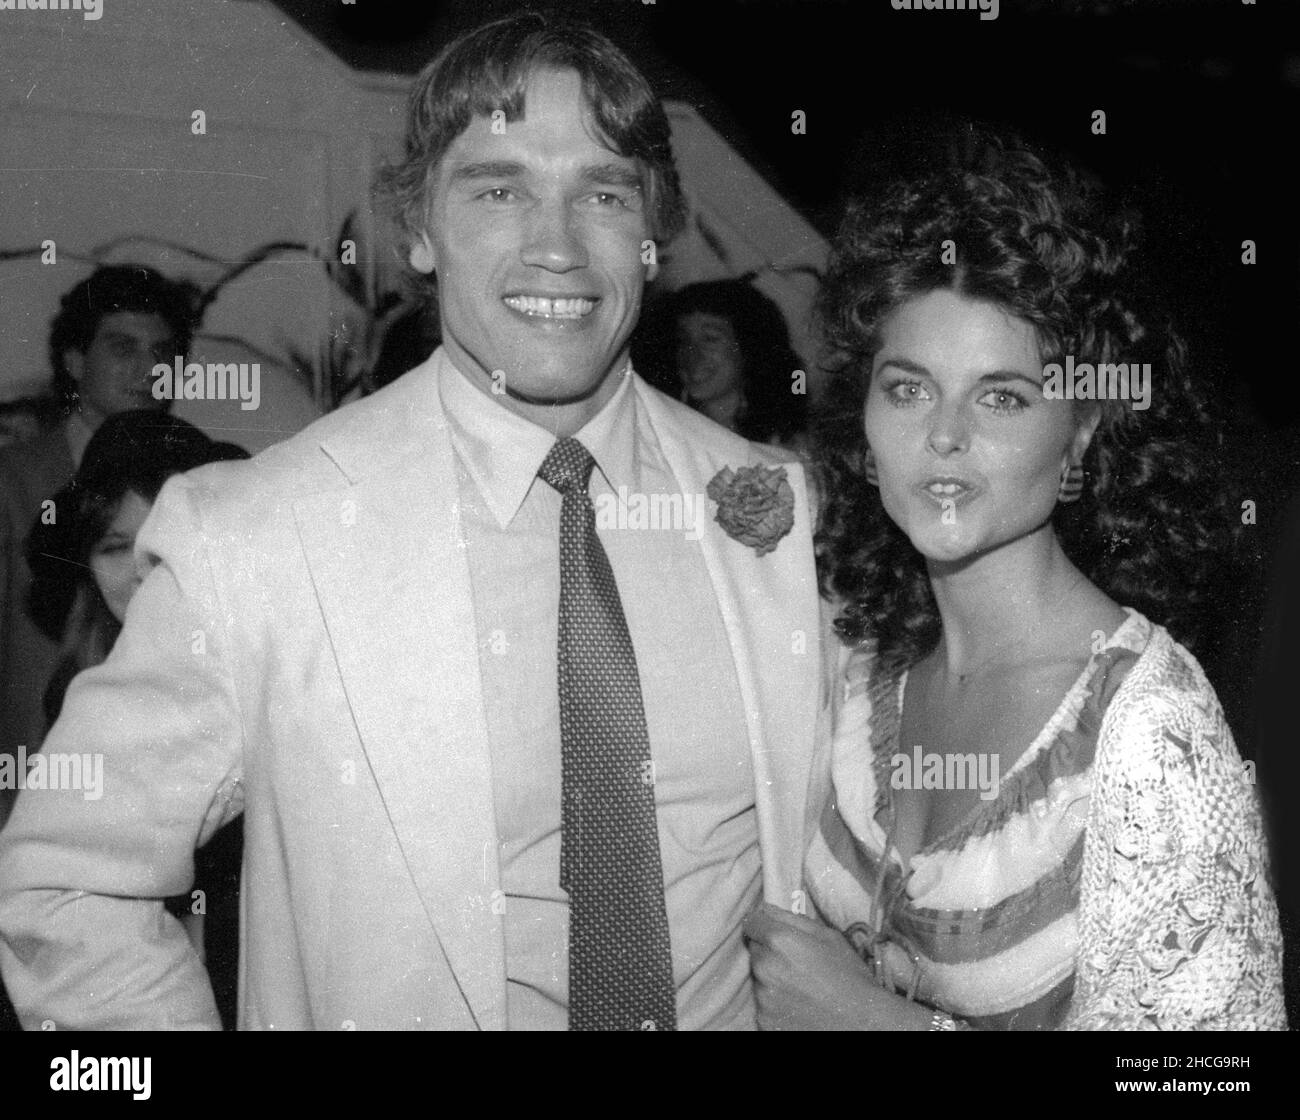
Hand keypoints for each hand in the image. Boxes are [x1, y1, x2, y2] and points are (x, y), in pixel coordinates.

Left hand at [742, 902, 932, 1030]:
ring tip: (800, 987)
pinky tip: (798, 1004)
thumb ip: (794, 919)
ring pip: (758, 979)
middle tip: (795, 964)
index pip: (751, 923)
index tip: (776, 934)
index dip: (763, 926)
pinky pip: (763, 1004)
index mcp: (779, 940)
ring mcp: (762, 997)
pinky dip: (774, 1003)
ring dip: (771, 979)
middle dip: (769, 953)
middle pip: (755, 951)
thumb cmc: (850, 976)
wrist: (861, 1023)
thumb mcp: (829, 937)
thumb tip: (767, 908)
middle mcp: (764, 966)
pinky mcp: (763, 1020)